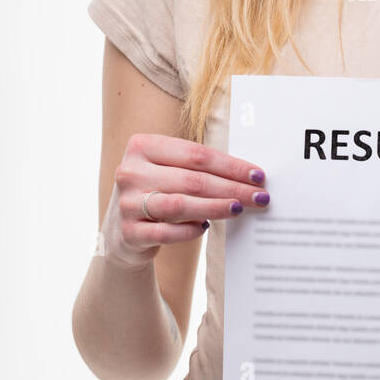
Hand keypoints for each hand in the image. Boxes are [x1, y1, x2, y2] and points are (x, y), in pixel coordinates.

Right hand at [102, 133, 269, 271]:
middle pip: (192, 179)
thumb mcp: (168, 171)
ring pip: (179, 204)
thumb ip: (197, 168)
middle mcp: (130, 172)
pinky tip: (205, 227)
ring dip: (215, 207)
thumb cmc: (157, 193)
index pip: (195, 154)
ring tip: (238, 209)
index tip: (257, 175)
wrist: (121, 231)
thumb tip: (248, 176)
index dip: (230, 165)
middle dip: (231, 188)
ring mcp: (127, 203)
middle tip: (259, 197)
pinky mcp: (128, 233)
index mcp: (142, 146)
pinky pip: (166, 232)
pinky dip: (189, 230)